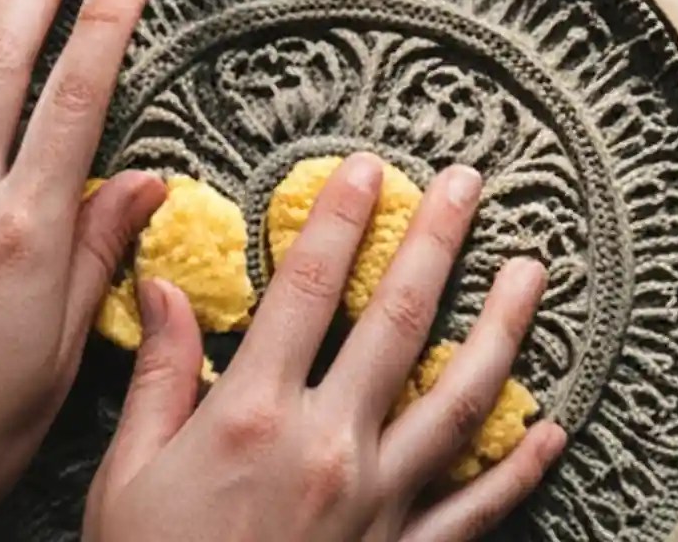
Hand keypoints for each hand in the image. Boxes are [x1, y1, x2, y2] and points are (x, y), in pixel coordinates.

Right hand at [84, 154, 566, 541]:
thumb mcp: (128, 473)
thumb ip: (158, 376)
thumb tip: (162, 290)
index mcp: (252, 417)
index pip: (309, 290)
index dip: (340, 221)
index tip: (367, 171)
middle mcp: (328, 446)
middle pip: (398, 321)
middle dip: (436, 242)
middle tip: (466, 185)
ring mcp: (378, 501)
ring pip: (459, 399)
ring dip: (503, 329)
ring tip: (531, 274)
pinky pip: (477, 507)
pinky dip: (520, 469)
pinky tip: (550, 431)